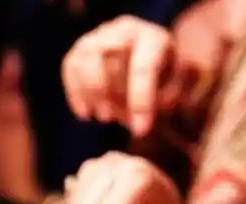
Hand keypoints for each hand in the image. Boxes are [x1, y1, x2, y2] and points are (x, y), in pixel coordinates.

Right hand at [61, 16, 179, 135]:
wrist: (146, 60)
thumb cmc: (162, 79)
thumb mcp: (174, 91)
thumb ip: (161, 104)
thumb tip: (137, 123)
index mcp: (153, 38)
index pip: (144, 67)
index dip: (141, 101)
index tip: (140, 131)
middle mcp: (124, 30)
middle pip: (108, 53)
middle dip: (106, 90)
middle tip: (110, 118)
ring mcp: (99, 36)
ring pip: (84, 58)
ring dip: (89, 92)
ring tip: (104, 117)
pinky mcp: (81, 49)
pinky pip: (71, 66)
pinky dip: (75, 93)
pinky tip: (86, 114)